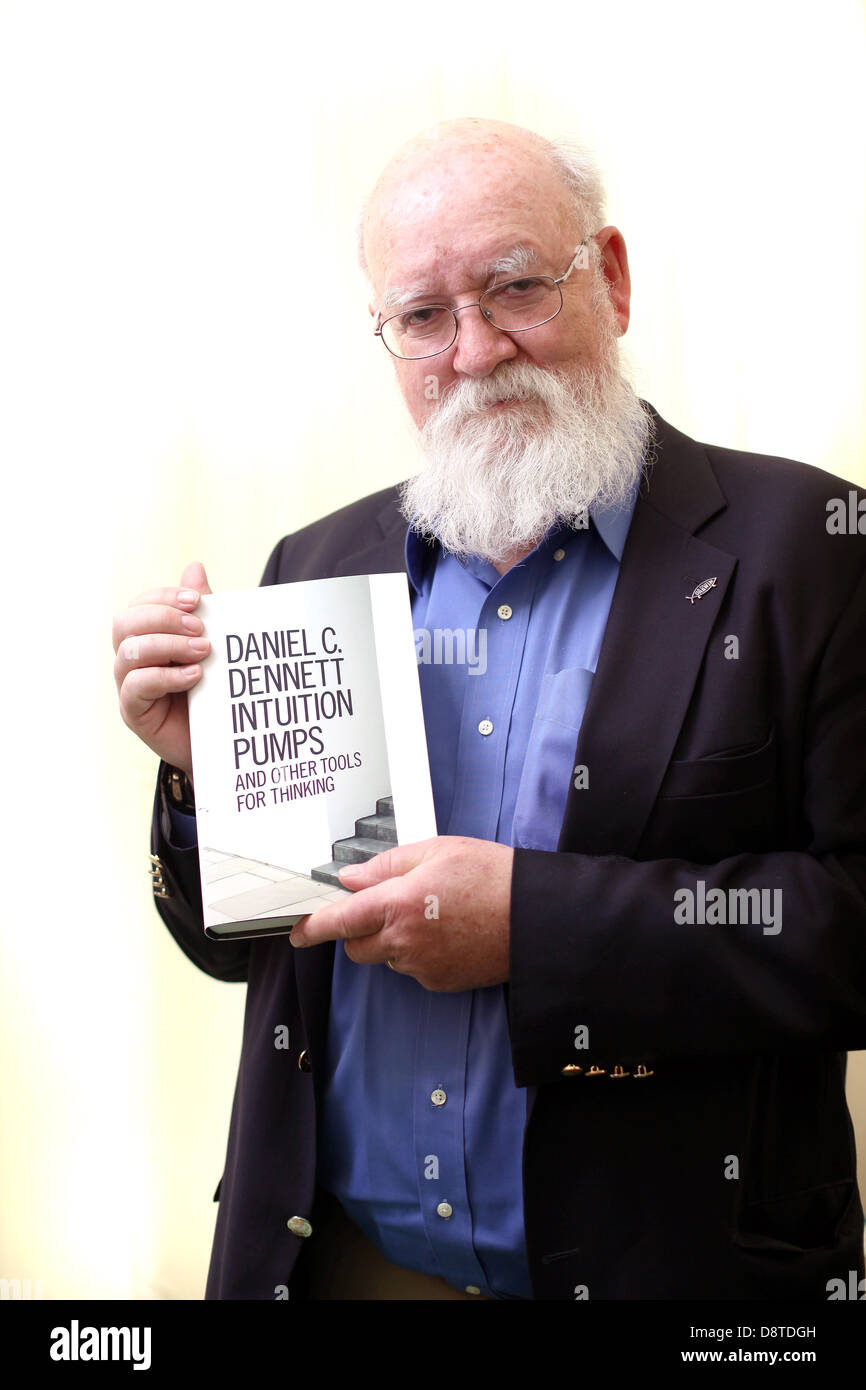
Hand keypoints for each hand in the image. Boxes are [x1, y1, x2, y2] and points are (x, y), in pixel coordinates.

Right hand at [113, 560, 212, 779]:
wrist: (223, 741)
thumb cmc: (216, 690)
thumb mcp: (215, 647)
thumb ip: (203, 611)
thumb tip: (194, 567)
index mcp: (148, 637)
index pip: (140, 605)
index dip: (164, 597)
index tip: (197, 601)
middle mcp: (132, 659)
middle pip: (125, 623)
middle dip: (163, 618)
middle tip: (200, 628)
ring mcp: (129, 685)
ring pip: (128, 652)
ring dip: (168, 645)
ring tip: (204, 652)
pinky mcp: (134, 712)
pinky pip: (135, 685)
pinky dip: (165, 676)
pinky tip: (194, 676)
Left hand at [289, 836, 513, 991]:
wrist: (536, 918)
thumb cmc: (492, 876)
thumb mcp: (437, 851)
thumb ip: (387, 866)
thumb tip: (353, 879)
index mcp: (397, 903)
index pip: (339, 921)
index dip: (313, 927)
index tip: (297, 932)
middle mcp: (403, 941)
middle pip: (357, 947)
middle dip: (361, 931)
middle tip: (389, 906)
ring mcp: (422, 966)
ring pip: (387, 958)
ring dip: (394, 941)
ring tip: (434, 915)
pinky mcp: (440, 982)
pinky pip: (414, 970)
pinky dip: (420, 954)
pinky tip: (449, 933)